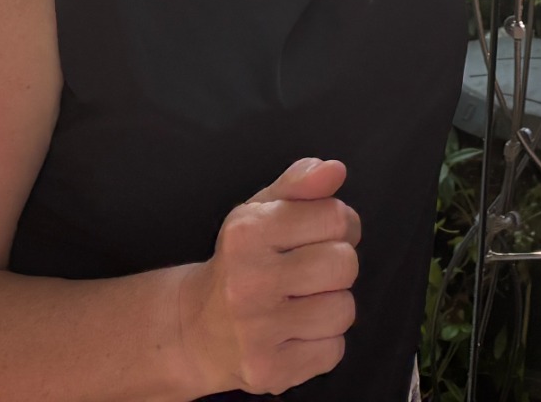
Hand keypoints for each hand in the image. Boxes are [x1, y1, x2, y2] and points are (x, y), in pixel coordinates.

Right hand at [181, 157, 360, 394]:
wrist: (196, 329)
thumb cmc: (240, 263)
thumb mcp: (260, 211)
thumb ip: (299, 184)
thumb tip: (334, 170)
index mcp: (247, 233)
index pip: (334, 216)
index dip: (338, 223)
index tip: (319, 233)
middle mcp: (248, 282)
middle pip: (344, 264)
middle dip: (336, 265)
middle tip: (310, 271)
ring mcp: (257, 331)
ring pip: (344, 310)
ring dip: (331, 305)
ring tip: (302, 302)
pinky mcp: (270, 371)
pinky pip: (334, 351)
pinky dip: (323, 342)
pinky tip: (295, 331)